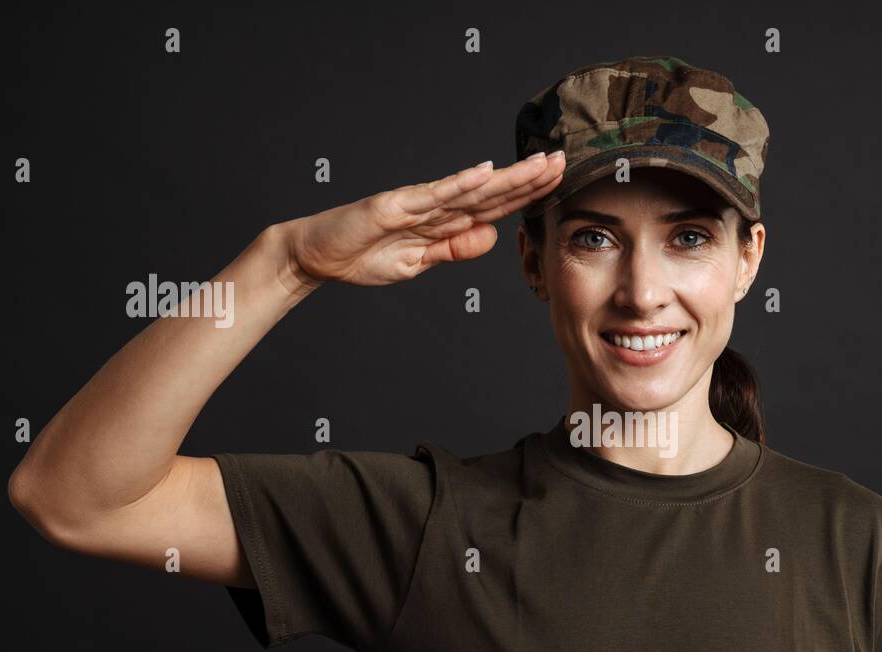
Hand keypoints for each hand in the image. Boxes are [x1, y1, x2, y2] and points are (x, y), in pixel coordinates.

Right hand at [279, 153, 564, 288]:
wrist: (317, 256)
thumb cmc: (363, 256)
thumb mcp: (419, 262)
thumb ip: (454, 250)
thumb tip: (491, 238)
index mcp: (444, 222)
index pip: (495, 207)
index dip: (527, 194)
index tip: (558, 182)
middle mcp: (436, 207)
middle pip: (492, 192)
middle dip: (529, 177)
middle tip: (563, 159)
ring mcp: (417, 204)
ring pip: (472, 189)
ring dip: (508, 176)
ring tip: (540, 163)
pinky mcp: (395, 206)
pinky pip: (434, 196)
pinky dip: (460, 184)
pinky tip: (485, 172)